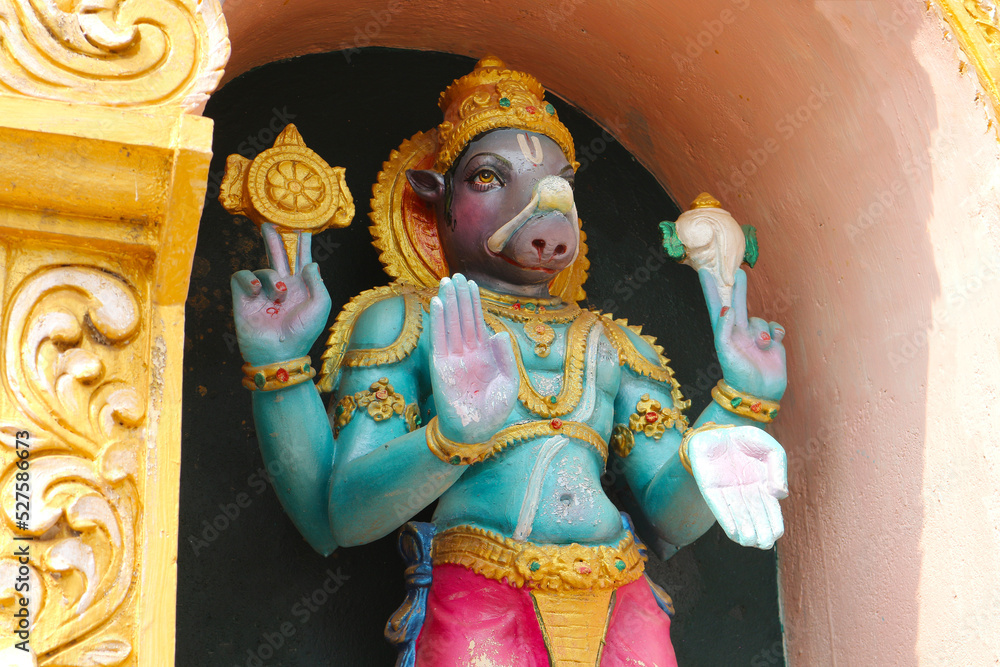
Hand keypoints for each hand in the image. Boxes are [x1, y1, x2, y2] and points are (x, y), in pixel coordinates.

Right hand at [230, 223, 331, 365]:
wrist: (279, 353)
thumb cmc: (303, 333)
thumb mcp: (320, 306)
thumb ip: (318, 282)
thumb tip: (311, 262)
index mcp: (302, 287)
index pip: (301, 259)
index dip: (302, 243)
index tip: (303, 226)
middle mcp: (282, 286)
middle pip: (278, 255)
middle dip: (275, 239)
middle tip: (271, 223)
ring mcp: (262, 292)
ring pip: (264, 267)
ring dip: (272, 277)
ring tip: (279, 295)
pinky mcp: (244, 297)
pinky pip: (242, 276)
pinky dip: (249, 279)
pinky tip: (257, 291)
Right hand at [429, 274, 517, 443]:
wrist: (475, 431)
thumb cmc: (494, 411)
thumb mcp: (509, 382)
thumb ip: (506, 357)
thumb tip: (498, 333)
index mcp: (485, 355)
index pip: (478, 322)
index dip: (474, 303)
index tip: (472, 284)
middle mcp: (468, 352)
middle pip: (463, 318)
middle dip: (459, 296)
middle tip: (455, 275)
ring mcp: (453, 357)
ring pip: (450, 323)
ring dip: (447, 302)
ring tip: (445, 282)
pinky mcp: (441, 365)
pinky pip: (438, 337)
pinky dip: (437, 320)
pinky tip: (436, 303)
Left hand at [689, 425, 787, 549]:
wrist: (718, 430)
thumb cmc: (746, 439)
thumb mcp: (770, 448)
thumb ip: (779, 468)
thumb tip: (781, 495)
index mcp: (761, 486)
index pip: (769, 510)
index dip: (773, 523)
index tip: (777, 535)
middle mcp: (744, 493)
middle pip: (754, 517)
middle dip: (760, 532)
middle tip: (764, 543)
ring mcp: (726, 491)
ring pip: (737, 516)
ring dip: (744, 530)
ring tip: (750, 541)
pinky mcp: (709, 488)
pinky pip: (718, 507)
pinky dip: (726, 519)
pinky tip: (734, 532)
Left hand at [700, 268, 786, 400]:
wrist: (759, 393)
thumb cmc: (738, 374)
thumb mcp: (725, 351)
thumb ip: (723, 328)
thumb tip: (728, 307)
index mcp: (724, 332)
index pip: (716, 306)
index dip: (711, 290)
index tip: (704, 272)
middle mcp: (739, 332)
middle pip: (738, 304)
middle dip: (738, 289)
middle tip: (738, 271)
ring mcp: (755, 337)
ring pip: (760, 319)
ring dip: (763, 330)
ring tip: (761, 347)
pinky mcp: (772, 343)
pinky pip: (776, 328)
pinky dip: (776, 333)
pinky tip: (773, 344)